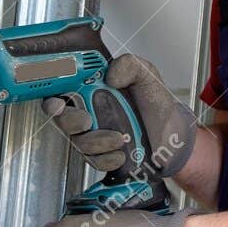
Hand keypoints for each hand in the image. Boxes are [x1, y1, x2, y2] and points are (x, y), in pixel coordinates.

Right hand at [40, 53, 197, 174]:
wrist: (175, 139)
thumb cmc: (159, 107)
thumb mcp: (148, 76)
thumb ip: (130, 65)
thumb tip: (111, 74)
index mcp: (94, 88)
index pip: (60, 89)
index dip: (53, 96)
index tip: (59, 102)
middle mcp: (89, 110)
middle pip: (61, 118)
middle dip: (72, 122)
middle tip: (88, 121)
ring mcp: (92, 134)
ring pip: (77, 141)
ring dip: (96, 142)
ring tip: (119, 138)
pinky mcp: (99, 155)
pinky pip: (92, 161)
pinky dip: (106, 159)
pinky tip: (120, 153)